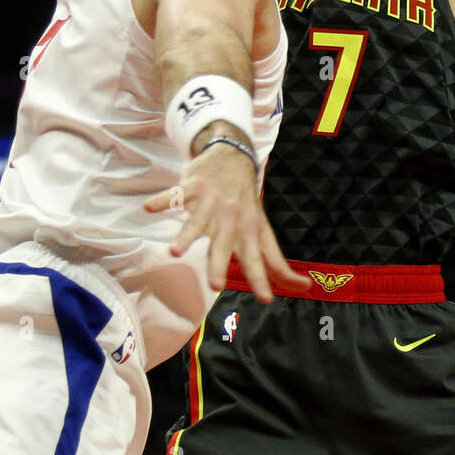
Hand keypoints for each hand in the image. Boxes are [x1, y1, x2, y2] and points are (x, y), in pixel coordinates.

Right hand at [144, 143, 310, 303]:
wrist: (234, 155)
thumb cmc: (246, 203)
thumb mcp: (263, 230)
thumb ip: (276, 262)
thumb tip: (305, 286)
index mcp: (248, 230)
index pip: (256, 259)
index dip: (262, 278)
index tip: (266, 299)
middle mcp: (230, 218)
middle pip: (224, 245)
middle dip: (219, 263)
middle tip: (215, 284)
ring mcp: (211, 201)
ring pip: (197, 221)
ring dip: (186, 235)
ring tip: (175, 251)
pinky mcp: (193, 186)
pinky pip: (176, 194)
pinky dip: (163, 200)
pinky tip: (150, 208)